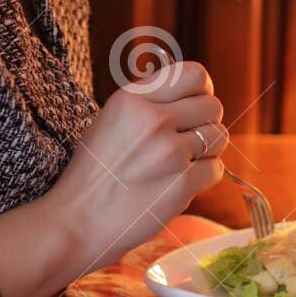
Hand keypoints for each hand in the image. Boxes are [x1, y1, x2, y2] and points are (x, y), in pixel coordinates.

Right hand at [47, 59, 227, 278]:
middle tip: (187, 140)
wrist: (76, 221)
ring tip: (183, 162)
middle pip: (212, 106)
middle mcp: (153, 120)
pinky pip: (216, 169)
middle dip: (206, 122)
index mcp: (132, 98)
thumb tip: (193, 94)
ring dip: (208, 150)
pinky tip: (181, 183)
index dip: (202, 90)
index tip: (196, 104)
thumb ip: (149, 103)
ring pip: (219, 137)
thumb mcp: (111, 120)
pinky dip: (205, 177)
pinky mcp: (182, 184)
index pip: (194, 75)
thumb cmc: (93, 172)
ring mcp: (170, 152)